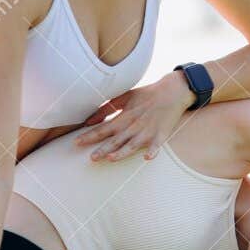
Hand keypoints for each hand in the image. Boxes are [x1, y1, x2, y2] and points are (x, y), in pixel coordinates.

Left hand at [73, 71, 191, 162]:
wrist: (172, 91)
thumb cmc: (147, 95)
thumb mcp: (125, 97)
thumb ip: (106, 109)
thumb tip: (89, 120)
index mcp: (124, 117)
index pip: (103, 129)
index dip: (89, 136)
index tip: (76, 143)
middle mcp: (133, 126)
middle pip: (115, 140)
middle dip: (102, 149)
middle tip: (91, 158)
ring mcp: (147, 132)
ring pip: (132, 145)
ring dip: (122, 152)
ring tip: (110, 158)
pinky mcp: (161, 135)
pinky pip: (156, 146)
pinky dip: (152, 151)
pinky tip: (147, 158)